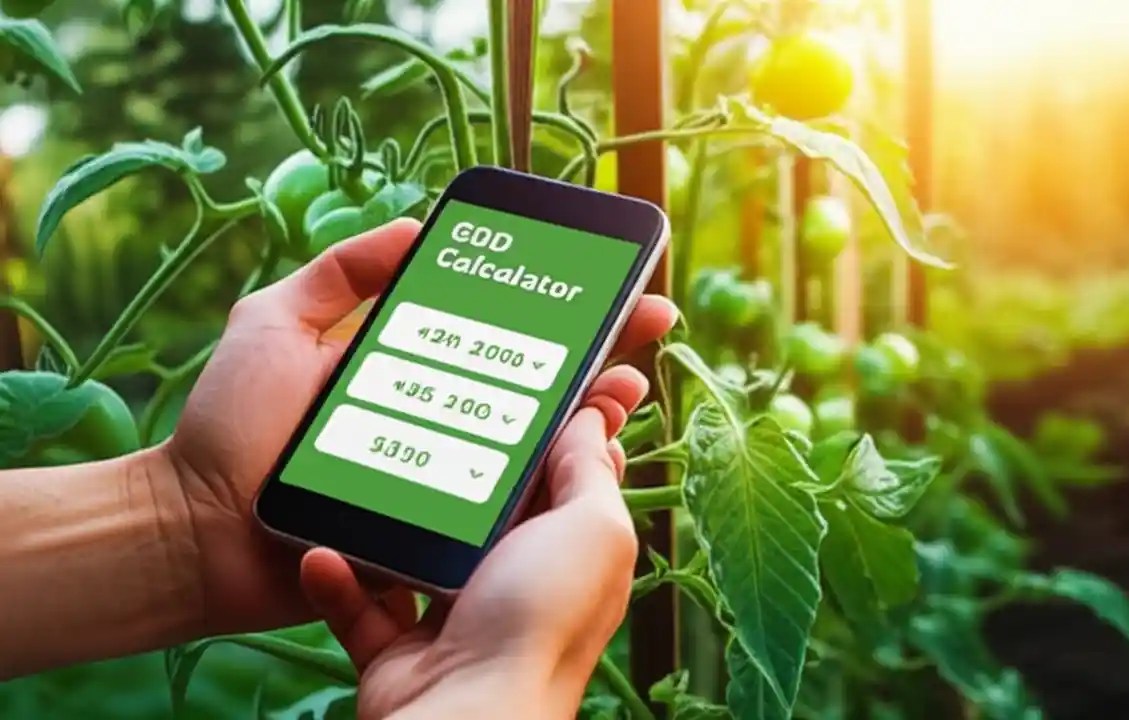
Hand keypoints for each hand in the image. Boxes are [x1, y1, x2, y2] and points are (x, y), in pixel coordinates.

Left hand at [161, 219, 675, 635]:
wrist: (198, 528)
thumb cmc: (231, 427)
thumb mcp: (276, 323)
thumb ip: (338, 272)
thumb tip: (415, 226)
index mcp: (412, 367)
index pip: (499, 332)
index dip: (554, 307)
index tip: (606, 282)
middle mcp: (440, 418)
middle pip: (535, 383)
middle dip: (598, 351)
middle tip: (647, 324)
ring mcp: (444, 474)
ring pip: (537, 444)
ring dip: (593, 413)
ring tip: (627, 386)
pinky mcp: (440, 529)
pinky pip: (509, 506)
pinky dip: (556, 483)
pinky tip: (590, 454)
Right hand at [299, 366, 653, 718]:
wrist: (464, 716)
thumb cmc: (538, 623)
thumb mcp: (593, 529)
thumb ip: (588, 474)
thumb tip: (591, 418)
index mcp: (566, 549)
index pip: (560, 473)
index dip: (546, 425)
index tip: (513, 373)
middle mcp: (513, 580)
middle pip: (481, 502)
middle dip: (453, 458)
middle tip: (419, 400)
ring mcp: (454, 615)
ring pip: (412, 548)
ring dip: (382, 515)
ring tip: (355, 461)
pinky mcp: (398, 649)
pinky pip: (359, 603)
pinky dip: (337, 579)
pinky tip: (320, 548)